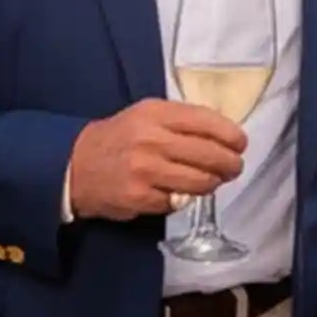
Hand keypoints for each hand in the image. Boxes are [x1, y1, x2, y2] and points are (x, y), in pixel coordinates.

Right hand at [69, 99, 246, 220]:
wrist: (76, 164)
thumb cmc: (121, 137)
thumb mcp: (148, 115)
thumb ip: (183, 120)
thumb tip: (226, 134)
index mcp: (157, 114)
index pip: (208, 122)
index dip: (232, 136)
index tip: (240, 144)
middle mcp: (152, 140)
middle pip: (210, 155)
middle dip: (230, 164)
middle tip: (234, 168)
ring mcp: (146, 170)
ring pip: (201, 182)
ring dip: (212, 184)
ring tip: (211, 181)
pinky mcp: (140, 197)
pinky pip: (179, 202)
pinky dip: (184, 199)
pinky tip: (179, 192)